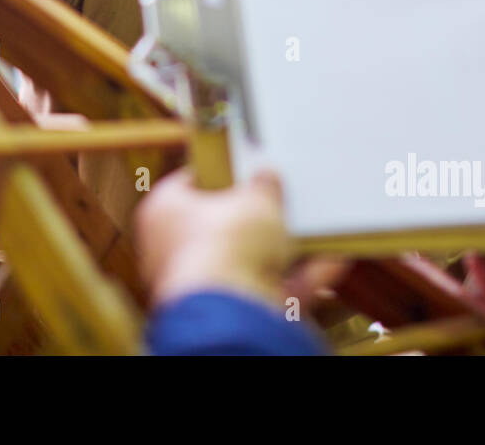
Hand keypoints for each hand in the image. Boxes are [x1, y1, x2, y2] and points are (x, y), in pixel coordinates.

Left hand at [134, 169, 293, 309]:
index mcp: (162, 210)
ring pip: (242, 262)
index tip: (241, 170)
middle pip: (215, 226)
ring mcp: (195, 285)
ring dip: (277, 251)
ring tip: (307, 235)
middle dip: (250, 219)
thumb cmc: (225, 245)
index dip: (217, 174)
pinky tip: (322, 267)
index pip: (186, 183)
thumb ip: (263, 185)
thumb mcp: (255, 198)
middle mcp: (170, 250)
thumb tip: (267, 178)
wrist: (228, 310)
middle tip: (276, 203)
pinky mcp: (224, 313)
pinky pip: (263, 290)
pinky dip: (293, 281)